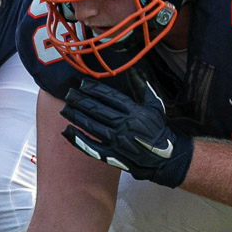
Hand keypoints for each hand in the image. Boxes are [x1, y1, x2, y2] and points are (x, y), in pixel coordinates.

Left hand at [61, 79, 193, 187]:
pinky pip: (92, 147)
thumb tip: (138, 74)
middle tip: (68, 94)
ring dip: (77, 117)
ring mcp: (117, 141)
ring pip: (92, 126)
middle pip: (98, 110)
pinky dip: (78, 140)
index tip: (82, 84)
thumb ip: (146, 91)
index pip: (111, 98)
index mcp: (135, 112)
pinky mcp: (113, 155)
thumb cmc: (160, 132)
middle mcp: (124, 125)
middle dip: (81, 101)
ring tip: (65, 109)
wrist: (167, 157)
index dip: (95, 90)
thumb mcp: (156, 108)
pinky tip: (67, 131)